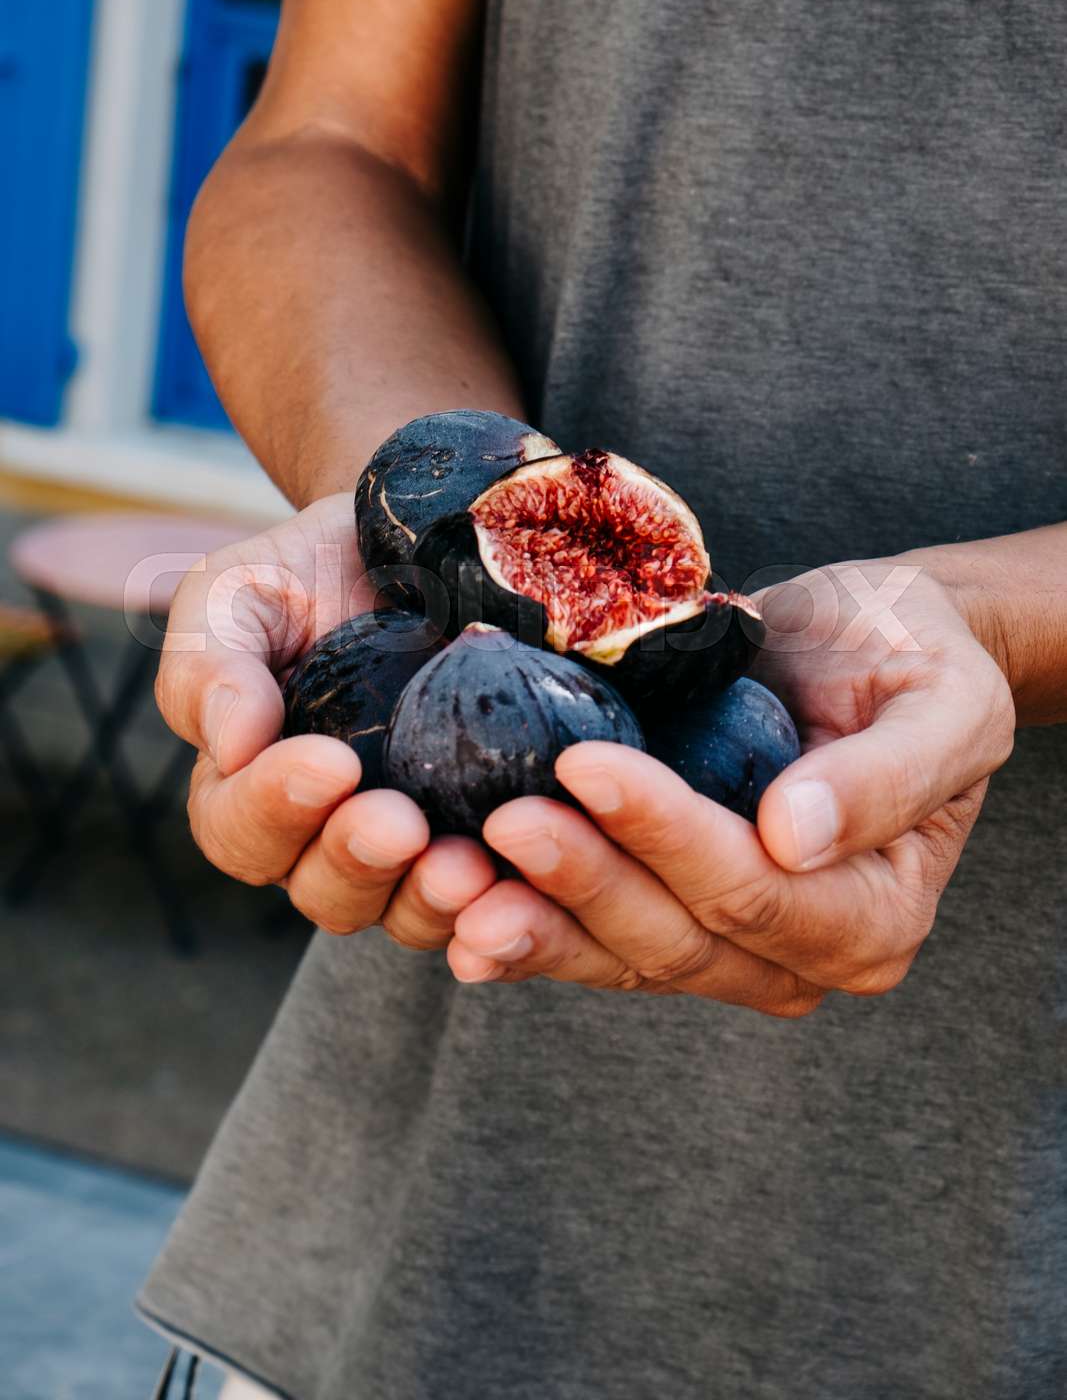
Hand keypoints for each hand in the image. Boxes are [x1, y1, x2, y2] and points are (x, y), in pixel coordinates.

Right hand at [155, 493, 493, 939]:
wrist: (417, 540)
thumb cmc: (309, 571)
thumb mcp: (238, 594)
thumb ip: (210, 665)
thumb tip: (227, 748)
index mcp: (251, 788)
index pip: (239, 829)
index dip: (274, 809)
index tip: (329, 763)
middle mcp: (327, 835)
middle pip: (324, 890)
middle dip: (357, 861)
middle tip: (399, 825)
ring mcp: (415, 846)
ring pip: (405, 912)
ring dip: (430, 898)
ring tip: (465, 867)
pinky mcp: (489, 837)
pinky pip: (493, 899)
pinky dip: (504, 902)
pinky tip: (524, 877)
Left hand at [446, 560, 1015, 1011]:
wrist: (868, 644)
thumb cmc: (914, 658)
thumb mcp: (942, 700)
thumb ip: (886, 776)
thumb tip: (792, 838)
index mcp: (874, 912)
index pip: (758, 892)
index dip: (668, 836)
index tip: (586, 765)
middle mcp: (800, 953)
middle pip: (677, 938)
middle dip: (584, 883)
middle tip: (502, 821)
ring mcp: (728, 948)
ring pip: (620, 956)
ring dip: (535, 923)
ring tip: (454, 884)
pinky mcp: (666, 914)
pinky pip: (590, 938)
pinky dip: (527, 926)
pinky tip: (454, 916)